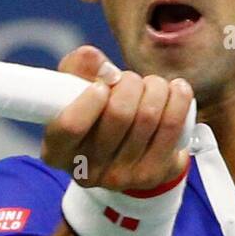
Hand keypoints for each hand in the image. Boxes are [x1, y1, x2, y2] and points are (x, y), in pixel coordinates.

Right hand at [40, 45, 192, 192]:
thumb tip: (94, 58)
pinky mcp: (153, 174)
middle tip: (129, 80)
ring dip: (155, 87)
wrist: (126, 151)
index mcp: (57, 151)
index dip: (89, 100)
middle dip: (129, 83)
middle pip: (118, 114)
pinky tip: (176, 90)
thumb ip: (77, 68)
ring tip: (152, 85)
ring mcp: (121, 177)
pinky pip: (171, 127)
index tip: (101, 86)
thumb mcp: (76, 90)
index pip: (70, 126)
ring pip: (147, 116)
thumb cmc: (95, 113)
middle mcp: (86, 171)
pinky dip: (178, 99)